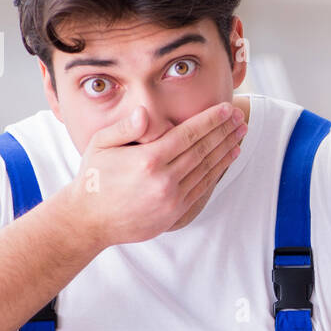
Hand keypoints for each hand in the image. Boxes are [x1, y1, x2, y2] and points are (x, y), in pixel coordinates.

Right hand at [67, 103, 246, 247]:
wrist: (89, 221)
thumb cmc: (94, 179)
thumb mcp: (100, 145)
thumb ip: (124, 128)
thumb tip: (145, 113)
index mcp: (148, 160)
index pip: (188, 135)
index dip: (211, 121)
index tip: (227, 109)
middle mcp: (164, 180)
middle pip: (203, 150)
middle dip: (224, 132)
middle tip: (241, 119)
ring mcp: (171, 199)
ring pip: (207, 169)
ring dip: (226, 150)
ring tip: (240, 135)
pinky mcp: (175, 213)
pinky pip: (203, 188)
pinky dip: (218, 172)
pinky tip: (227, 159)